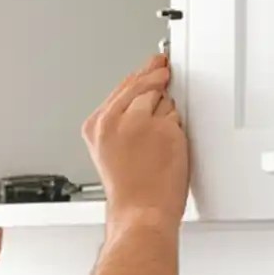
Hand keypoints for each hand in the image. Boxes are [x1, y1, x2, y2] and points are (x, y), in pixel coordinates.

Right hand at [81, 54, 189, 227]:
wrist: (140, 211)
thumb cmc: (129, 188)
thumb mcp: (109, 149)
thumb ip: (120, 119)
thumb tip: (142, 94)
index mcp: (96, 124)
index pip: (123, 86)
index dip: (142, 75)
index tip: (153, 63)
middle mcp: (114, 119)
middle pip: (143, 82)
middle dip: (157, 77)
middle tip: (164, 68)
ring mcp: (140, 121)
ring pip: (162, 99)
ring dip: (166, 112)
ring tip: (158, 141)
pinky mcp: (164, 128)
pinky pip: (177, 116)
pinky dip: (177, 128)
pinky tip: (168, 147)